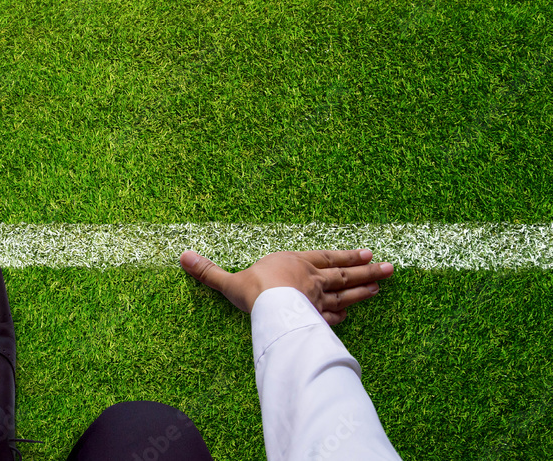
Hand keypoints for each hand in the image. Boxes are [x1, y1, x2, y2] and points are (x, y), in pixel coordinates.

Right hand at [180, 248, 393, 324]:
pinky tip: (350, 317)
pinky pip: (334, 317)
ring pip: (348, 294)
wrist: (271, 309)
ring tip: (383, 285)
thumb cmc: (256, 290)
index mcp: (297, 263)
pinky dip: (343, 316)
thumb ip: (209, 271)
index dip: (346, 256)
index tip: (366, 254)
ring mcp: (319, 301)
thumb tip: (183, 256)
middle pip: (345, 275)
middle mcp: (313, 280)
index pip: (327, 257)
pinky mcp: (318, 320)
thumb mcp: (230, 279)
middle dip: (368, 271)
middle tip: (390, 268)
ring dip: (366, 290)